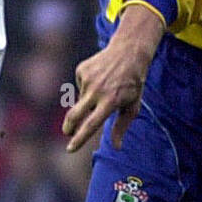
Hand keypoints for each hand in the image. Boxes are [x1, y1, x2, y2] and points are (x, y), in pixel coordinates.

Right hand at [61, 6, 163, 151]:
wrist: (129, 52)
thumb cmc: (133, 83)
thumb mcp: (132, 106)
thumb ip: (121, 127)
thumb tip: (116, 147)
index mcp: (110, 102)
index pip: (91, 125)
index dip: (79, 139)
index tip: (69, 149)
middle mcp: (97, 91)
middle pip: (74, 115)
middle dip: (68, 127)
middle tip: (68, 132)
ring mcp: (88, 79)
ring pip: (80, 99)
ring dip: (88, 100)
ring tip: (104, 88)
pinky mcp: (82, 70)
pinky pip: (80, 85)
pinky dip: (87, 86)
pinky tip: (99, 77)